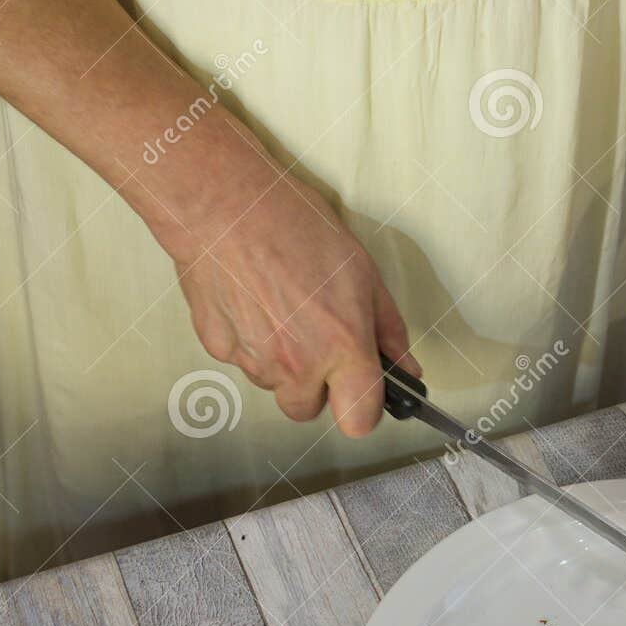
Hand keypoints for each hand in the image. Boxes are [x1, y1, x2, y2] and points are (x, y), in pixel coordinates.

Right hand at [167, 168, 418, 436]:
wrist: (225, 204)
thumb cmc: (295, 226)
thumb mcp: (363, 273)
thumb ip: (389, 331)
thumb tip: (406, 368)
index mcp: (341, 347)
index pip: (360, 422)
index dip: (362, 407)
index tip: (362, 388)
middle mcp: (297, 364)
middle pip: (308, 409)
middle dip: (316, 386)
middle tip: (317, 340)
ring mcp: (254, 359)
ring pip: (273, 384)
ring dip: (281, 361)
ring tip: (281, 307)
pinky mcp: (218, 347)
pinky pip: (242, 360)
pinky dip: (249, 341)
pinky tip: (253, 301)